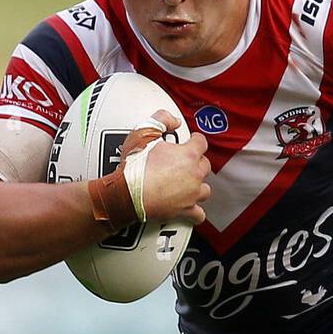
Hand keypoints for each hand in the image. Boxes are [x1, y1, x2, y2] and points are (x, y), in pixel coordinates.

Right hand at [123, 109, 210, 226]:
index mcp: (188, 155)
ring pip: (205, 189)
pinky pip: (199, 214)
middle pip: (205, 165)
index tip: (192, 140)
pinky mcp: (185, 211)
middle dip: (196, 162)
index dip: (196, 140)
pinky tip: (191, 208)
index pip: (201, 142)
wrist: (127, 194)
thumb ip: (161, 119)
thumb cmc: (135, 166)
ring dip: (198, 185)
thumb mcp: (143, 132)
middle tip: (184, 161)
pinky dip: (196, 211)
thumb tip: (174, 120)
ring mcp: (191, 194)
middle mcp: (194, 174)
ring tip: (188, 183)